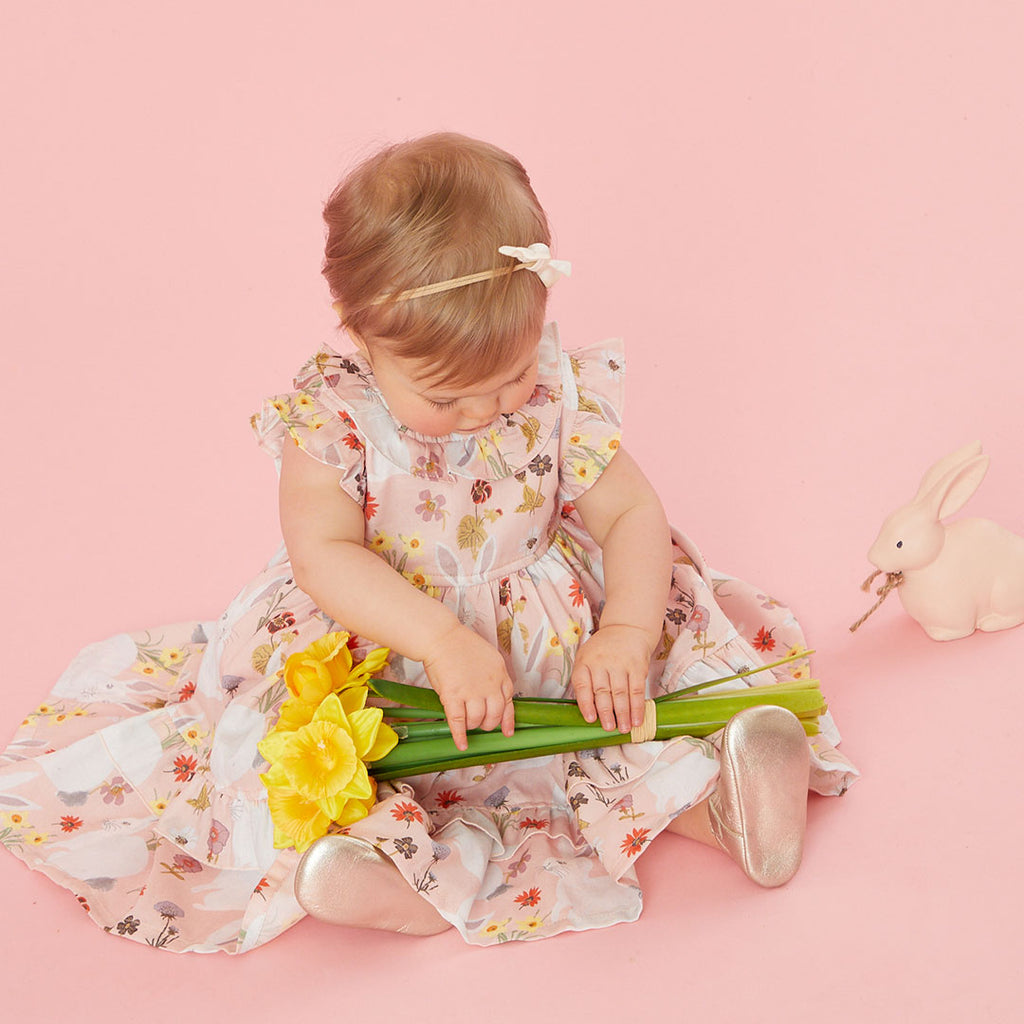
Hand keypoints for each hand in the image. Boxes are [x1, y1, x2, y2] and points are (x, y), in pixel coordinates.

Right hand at [421, 622, 515, 751]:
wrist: (441, 637)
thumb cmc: (460, 644)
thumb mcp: (488, 657)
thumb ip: (493, 676)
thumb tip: (492, 695)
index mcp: (500, 673)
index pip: (509, 702)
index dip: (508, 719)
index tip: (508, 731)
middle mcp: (490, 685)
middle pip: (495, 714)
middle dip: (488, 724)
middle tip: (481, 724)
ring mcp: (472, 692)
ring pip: (477, 720)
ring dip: (473, 726)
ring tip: (467, 725)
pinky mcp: (453, 696)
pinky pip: (459, 722)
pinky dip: (460, 736)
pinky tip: (461, 744)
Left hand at [571, 625, 652, 733]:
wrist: (626, 628)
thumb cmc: (602, 650)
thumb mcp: (586, 657)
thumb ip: (584, 680)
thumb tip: (588, 712)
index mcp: (584, 661)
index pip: (582, 685)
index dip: (586, 704)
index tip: (590, 719)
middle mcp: (601, 662)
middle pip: (603, 691)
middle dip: (606, 713)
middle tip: (609, 728)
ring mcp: (620, 663)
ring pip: (621, 693)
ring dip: (623, 713)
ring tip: (623, 729)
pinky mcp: (637, 666)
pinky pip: (637, 690)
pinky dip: (637, 707)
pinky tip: (637, 719)